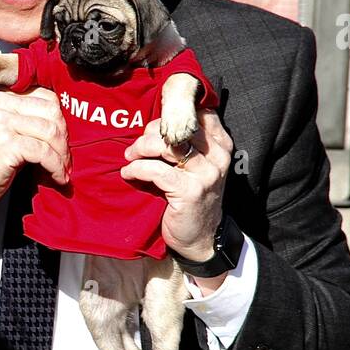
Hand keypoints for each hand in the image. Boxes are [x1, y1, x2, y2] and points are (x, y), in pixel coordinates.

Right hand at [0, 87, 69, 226]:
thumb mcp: (5, 130)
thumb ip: (27, 119)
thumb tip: (65, 123)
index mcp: (1, 96)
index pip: (47, 97)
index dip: (61, 121)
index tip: (62, 142)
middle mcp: (0, 104)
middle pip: (52, 113)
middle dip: (64, 138)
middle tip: (65, 158)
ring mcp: (1, 123)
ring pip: (50, 132)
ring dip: (62, 155)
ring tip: (62, 170)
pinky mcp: (5, 145)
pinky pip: (43, 152)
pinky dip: (55, 166)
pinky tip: (57, 177)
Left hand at [121, 107, 233, 283]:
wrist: (202, 238)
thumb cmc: (191, 198)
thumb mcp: (195, 167)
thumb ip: (184, 144)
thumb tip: (154, 121)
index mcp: (220, 145)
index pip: (200, 112)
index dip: (173, 111)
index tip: (154, 125)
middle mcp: (217, 156)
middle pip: (179, 125)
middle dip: (151, 131)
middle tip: (137, 146)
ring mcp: (206, 174)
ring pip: (166, 144)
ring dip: (141, 148)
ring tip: (130, 157)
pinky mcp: (190, 191)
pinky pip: (156, 170)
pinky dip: (137, 168)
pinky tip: (129, 174)